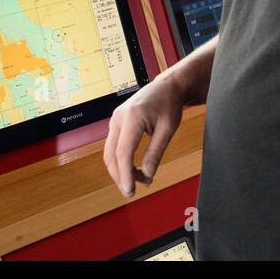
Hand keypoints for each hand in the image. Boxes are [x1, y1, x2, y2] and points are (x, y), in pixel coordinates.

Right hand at [103, 76, 184, 197]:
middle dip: (120, 175)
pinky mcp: (116, 123)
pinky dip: (120, 160)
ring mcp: (115, 119)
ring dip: (120, 170)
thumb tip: (146, 175)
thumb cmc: (169, 105)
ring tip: (138, 181)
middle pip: (112, 154)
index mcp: (133, 116)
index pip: (124, 152)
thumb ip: (156, 152)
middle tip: (133, 191)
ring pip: (109, 152)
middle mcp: (119, 117)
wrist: (166, 87)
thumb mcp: (168, 129)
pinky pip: (113, 146)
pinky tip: (133, 170)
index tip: (130, 191)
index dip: (125, 174)